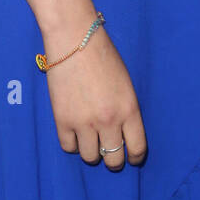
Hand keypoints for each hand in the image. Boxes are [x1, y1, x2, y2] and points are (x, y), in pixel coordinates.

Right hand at [42, 21, 146, 169]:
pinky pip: (69, 147)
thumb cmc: (104, 56)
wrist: (75, 40)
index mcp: (129, 109)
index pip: (137, 148)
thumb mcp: (126, 84)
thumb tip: (122, 133)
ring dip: (92, 151)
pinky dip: (73, 143)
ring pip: (90, 157)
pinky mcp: (62, 121)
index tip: (132, 158)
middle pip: (113, 159)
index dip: (135, 157)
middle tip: (110, 153)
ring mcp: (84, 123)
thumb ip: (125, 109)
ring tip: (91, 140)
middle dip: (113, 159)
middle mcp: (108, 121)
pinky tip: (76, 133)